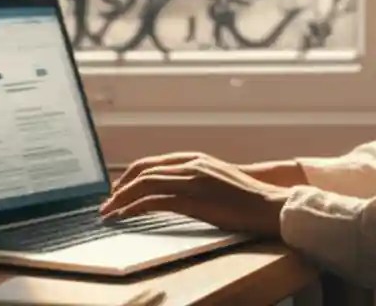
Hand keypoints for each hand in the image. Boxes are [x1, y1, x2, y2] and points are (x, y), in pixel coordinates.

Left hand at [101, 153, 291, 236]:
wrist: (267, 204)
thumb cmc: (245, 197)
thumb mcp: (216, 179)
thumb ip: (195, 178)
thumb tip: (175, 189)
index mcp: (195, 158)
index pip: (153, 162)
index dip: (131, 175)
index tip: (118, 189)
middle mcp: (191, 165)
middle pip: (143, 170)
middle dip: (120, 186)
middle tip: (107, 202)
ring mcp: (191, 181)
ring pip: (145, 184)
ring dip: (122, 199)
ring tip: (109, 212)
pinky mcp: (193, 200)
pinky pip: (155, 201)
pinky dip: (135, 208)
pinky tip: (125, 216)